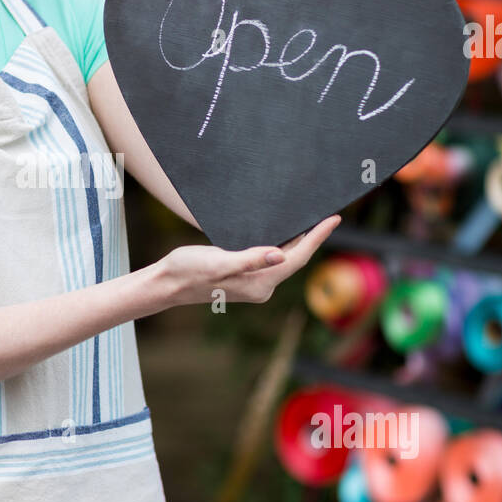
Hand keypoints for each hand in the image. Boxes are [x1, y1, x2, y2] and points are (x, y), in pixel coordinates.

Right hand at [156, 214, 341, 307]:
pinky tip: (284, 231)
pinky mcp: (245, 276)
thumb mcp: (219, 261)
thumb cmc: (188, 271)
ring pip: (284, 258)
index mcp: (260, 284)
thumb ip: (250, 259)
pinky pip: (271, 259)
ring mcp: (254, 283)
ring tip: (312, 219)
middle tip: (329, 214)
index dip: (317, 237)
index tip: (333, 219)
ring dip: (298, 240)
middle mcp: (261, 286)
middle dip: (312, 237)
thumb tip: (281, 255)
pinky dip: (282, 244)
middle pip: (295, 258)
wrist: (167, 283)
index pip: (297, 258)